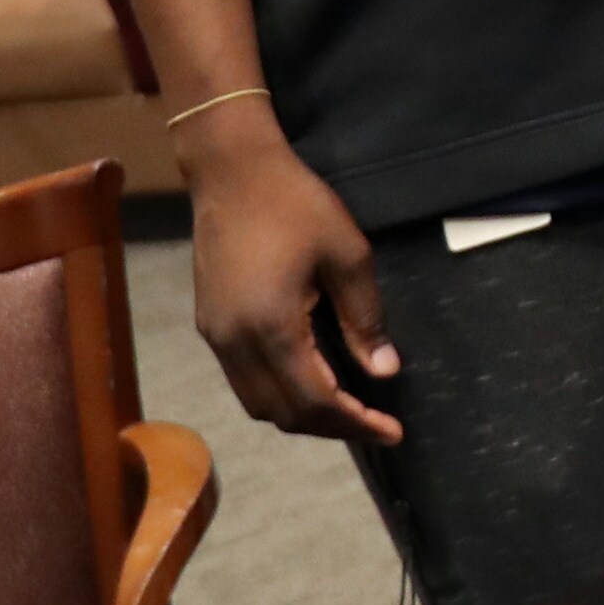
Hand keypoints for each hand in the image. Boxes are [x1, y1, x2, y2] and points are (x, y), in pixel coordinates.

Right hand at [183, 119, 403, 446]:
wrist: (231, 172)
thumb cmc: (296, 205)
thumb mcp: (348, 255)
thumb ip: (365, 318)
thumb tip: (385, 371)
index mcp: (271, 328)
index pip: (316, 401)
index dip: (356, 423)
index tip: (393, 432)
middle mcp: (234, 343)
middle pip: (283, 413)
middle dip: (332, 427)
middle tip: (376, 424)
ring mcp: (215, 336)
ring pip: (258, 403)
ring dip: (302, 415)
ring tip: (348, 410)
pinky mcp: (209, 324)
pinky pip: (244, 380)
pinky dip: (279, 393)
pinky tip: (311, 379)